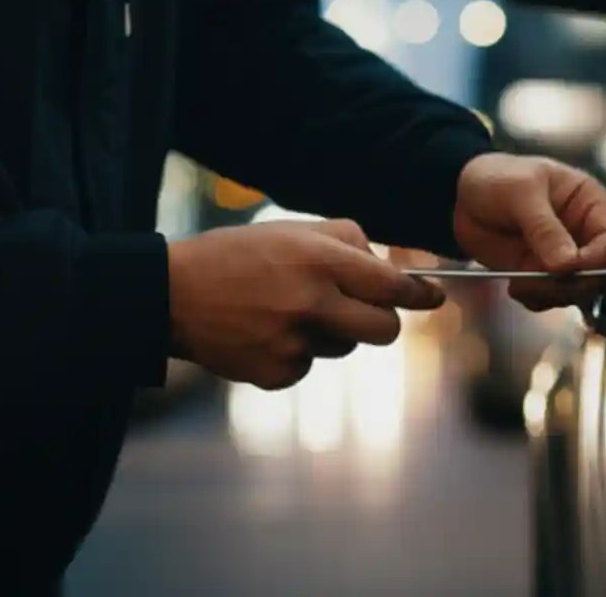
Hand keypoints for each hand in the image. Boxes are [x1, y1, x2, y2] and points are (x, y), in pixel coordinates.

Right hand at [167, 219, 442, 389]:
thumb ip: (345, 242)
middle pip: (384, 330)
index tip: (433, 297)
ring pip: (344, 347)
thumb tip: (386, 264)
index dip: (420, 294)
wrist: (171, 296)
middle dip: (382, 321)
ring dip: (330, 333)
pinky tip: (264, 333)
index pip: (393, 286)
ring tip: (285, 311)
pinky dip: (296, 353)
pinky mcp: (277, 373)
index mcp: (320, 261)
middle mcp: (313, 304)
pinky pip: (309, 366)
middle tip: (364, 311)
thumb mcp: (290, 231)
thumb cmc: (236, 255)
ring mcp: (295, 343)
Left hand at [453, 154, 605, 310]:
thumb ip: (544, 228)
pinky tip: (515, 288)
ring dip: (550, 295)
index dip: (597, 262)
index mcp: (591, 205)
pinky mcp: (542, 274)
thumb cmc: (497, 179)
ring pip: (575, 291)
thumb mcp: (521, 193)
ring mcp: (564, 257)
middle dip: (571, 285)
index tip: (568, 271)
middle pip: (599, 274)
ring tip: (520, 286)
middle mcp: (584, 234)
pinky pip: (550, 297)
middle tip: (536, 283)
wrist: (462, 196)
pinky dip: (535, 299)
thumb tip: (567, 264)